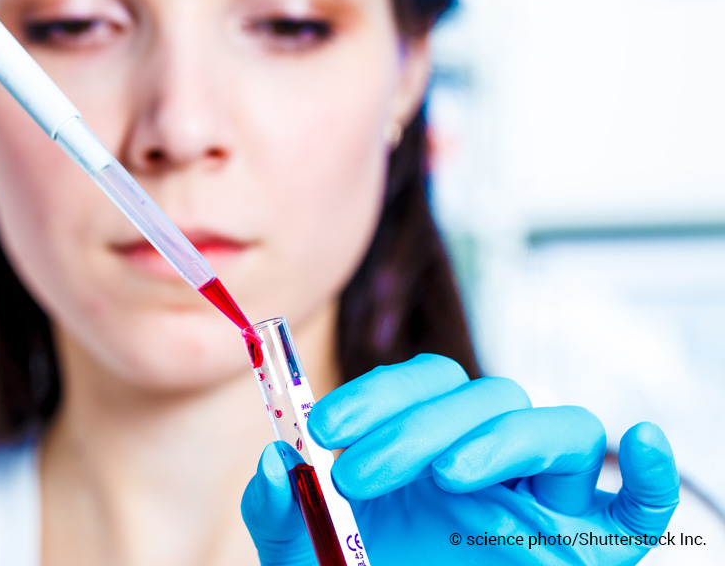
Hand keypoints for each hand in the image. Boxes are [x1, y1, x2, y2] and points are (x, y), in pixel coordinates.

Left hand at [242, 354, 678, 564]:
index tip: (322, 429)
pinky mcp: (592, 546)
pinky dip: (652, 475)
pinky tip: (642, 445)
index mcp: (425, 446)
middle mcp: (489, 459)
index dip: (375, 394)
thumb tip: (278, 460)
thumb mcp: (301, 553)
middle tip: (357, 473)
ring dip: (502, 436)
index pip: (421, 383)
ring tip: (447, 475)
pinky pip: (639, 505)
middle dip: (416, 424)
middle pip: (482, 396)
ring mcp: (544, 498)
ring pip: (558, 427)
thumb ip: (279, 509)